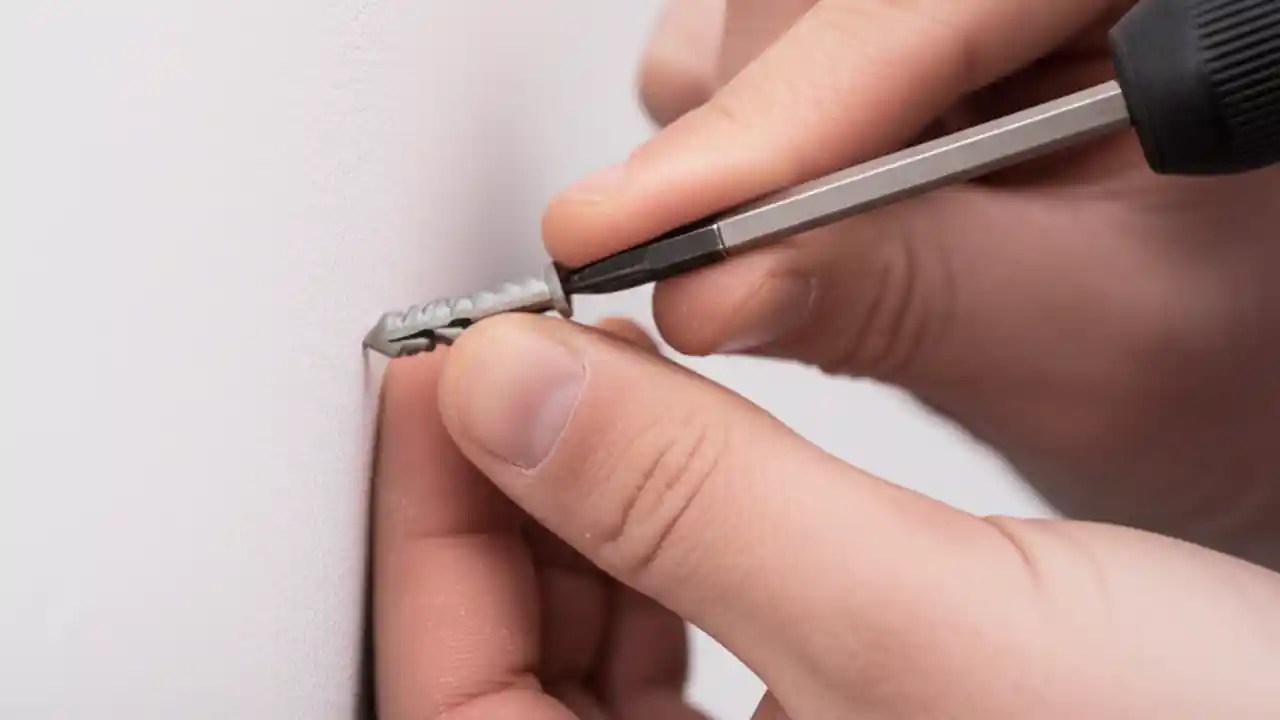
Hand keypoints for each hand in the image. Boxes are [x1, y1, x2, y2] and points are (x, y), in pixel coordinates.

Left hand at [374, 316, 1279, 717]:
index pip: (451, 709)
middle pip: (505, 682)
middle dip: (498, 509)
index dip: (426, 535)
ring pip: (591, 660)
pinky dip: (663, 542)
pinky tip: (683, 463)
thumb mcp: (923, 628)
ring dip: (578, 514)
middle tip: (508, 368)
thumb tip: (510, 392)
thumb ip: (698, 510)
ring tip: (596, 395)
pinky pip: (685, 646)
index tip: (443, 386)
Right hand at [543, 0, 1279, 565]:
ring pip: (759, 19)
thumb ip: (904, 299)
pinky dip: (743, 140)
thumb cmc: (1222, 361)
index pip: (918, 4)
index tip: (646, 221)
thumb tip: (707, 285)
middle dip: (753, 136)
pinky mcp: (881, 30)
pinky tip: (832, 209)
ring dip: (746, 142)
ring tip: (857, 247)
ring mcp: (938, 6)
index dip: (776, 112)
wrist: (1221, 369)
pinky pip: (741, 44)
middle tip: (722, 270)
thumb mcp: (1086, 348)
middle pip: (809, 2)